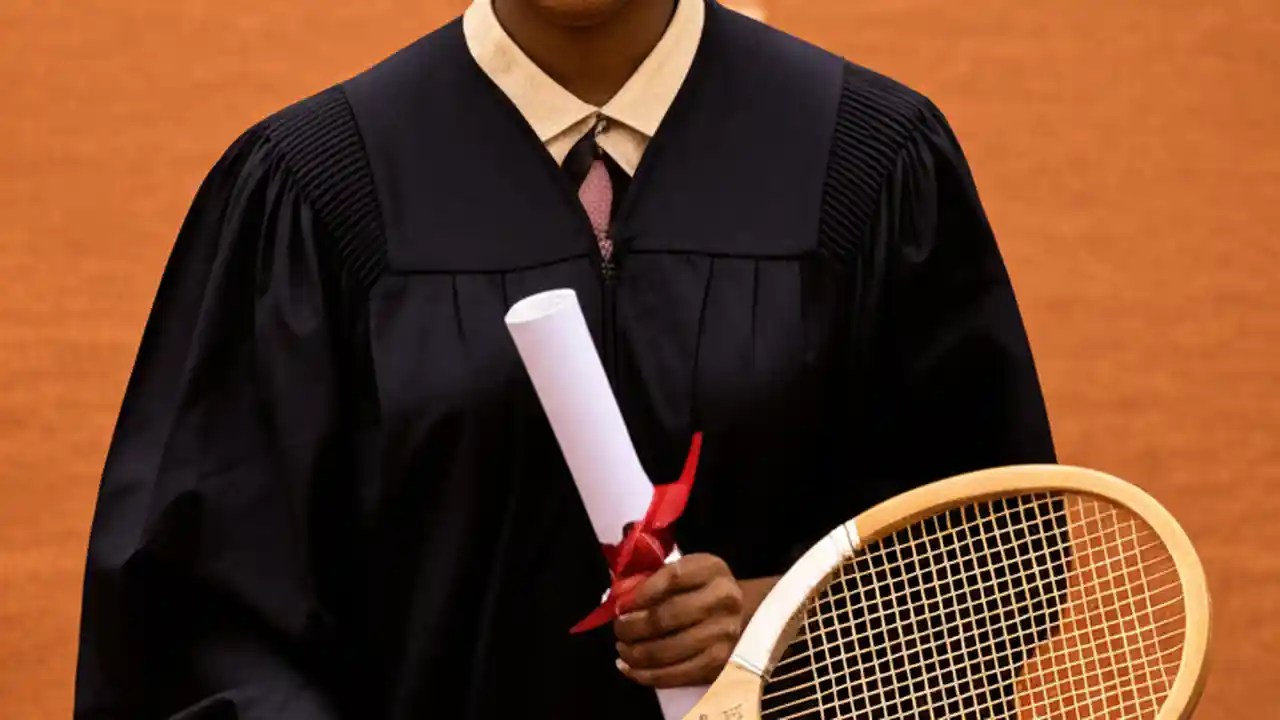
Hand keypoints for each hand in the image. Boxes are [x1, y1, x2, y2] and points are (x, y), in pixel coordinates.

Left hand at [613, 554, 777, 687]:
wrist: (745, 614)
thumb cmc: (702, 589)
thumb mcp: (687, 570)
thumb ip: (654, 576)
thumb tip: (618, 596)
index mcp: (712, 569)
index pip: (672, 578)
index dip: (640, 593)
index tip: (619, 604)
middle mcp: (723, 600)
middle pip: (667, 617)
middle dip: (632, 627)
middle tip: (618, 629)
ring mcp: (724, 635)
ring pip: (668, 650)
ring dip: (636, 653)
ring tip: (623, 649)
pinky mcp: (720, 665)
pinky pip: (677, 675)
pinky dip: (646, 675)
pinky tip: (629, 669)